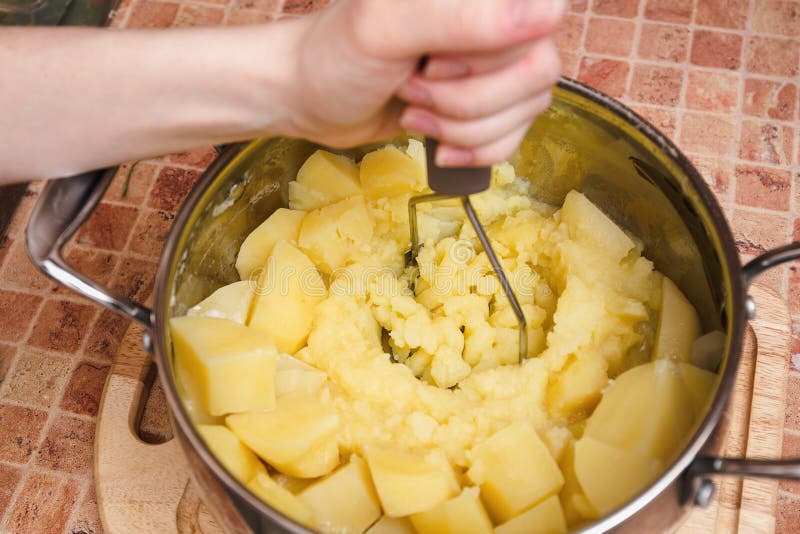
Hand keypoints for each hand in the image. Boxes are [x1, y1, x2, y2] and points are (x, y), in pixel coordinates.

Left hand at [284, 0, 564, 165]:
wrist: (311, 99)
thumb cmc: (336, 57)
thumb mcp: (385, 29)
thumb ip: (461, 18)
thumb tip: (546, 12)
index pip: (540, 20)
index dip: (488, 58)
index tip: (432, 63)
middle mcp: (498, 17)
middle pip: (538, 72)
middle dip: (467, 101)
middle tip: (413, 88)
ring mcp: (497, 62)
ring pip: (528, 110)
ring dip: (463, 128)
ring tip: (413, 108)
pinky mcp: (489, 101)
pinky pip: (515, 137)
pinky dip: (473, 150)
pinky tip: (435, 140)